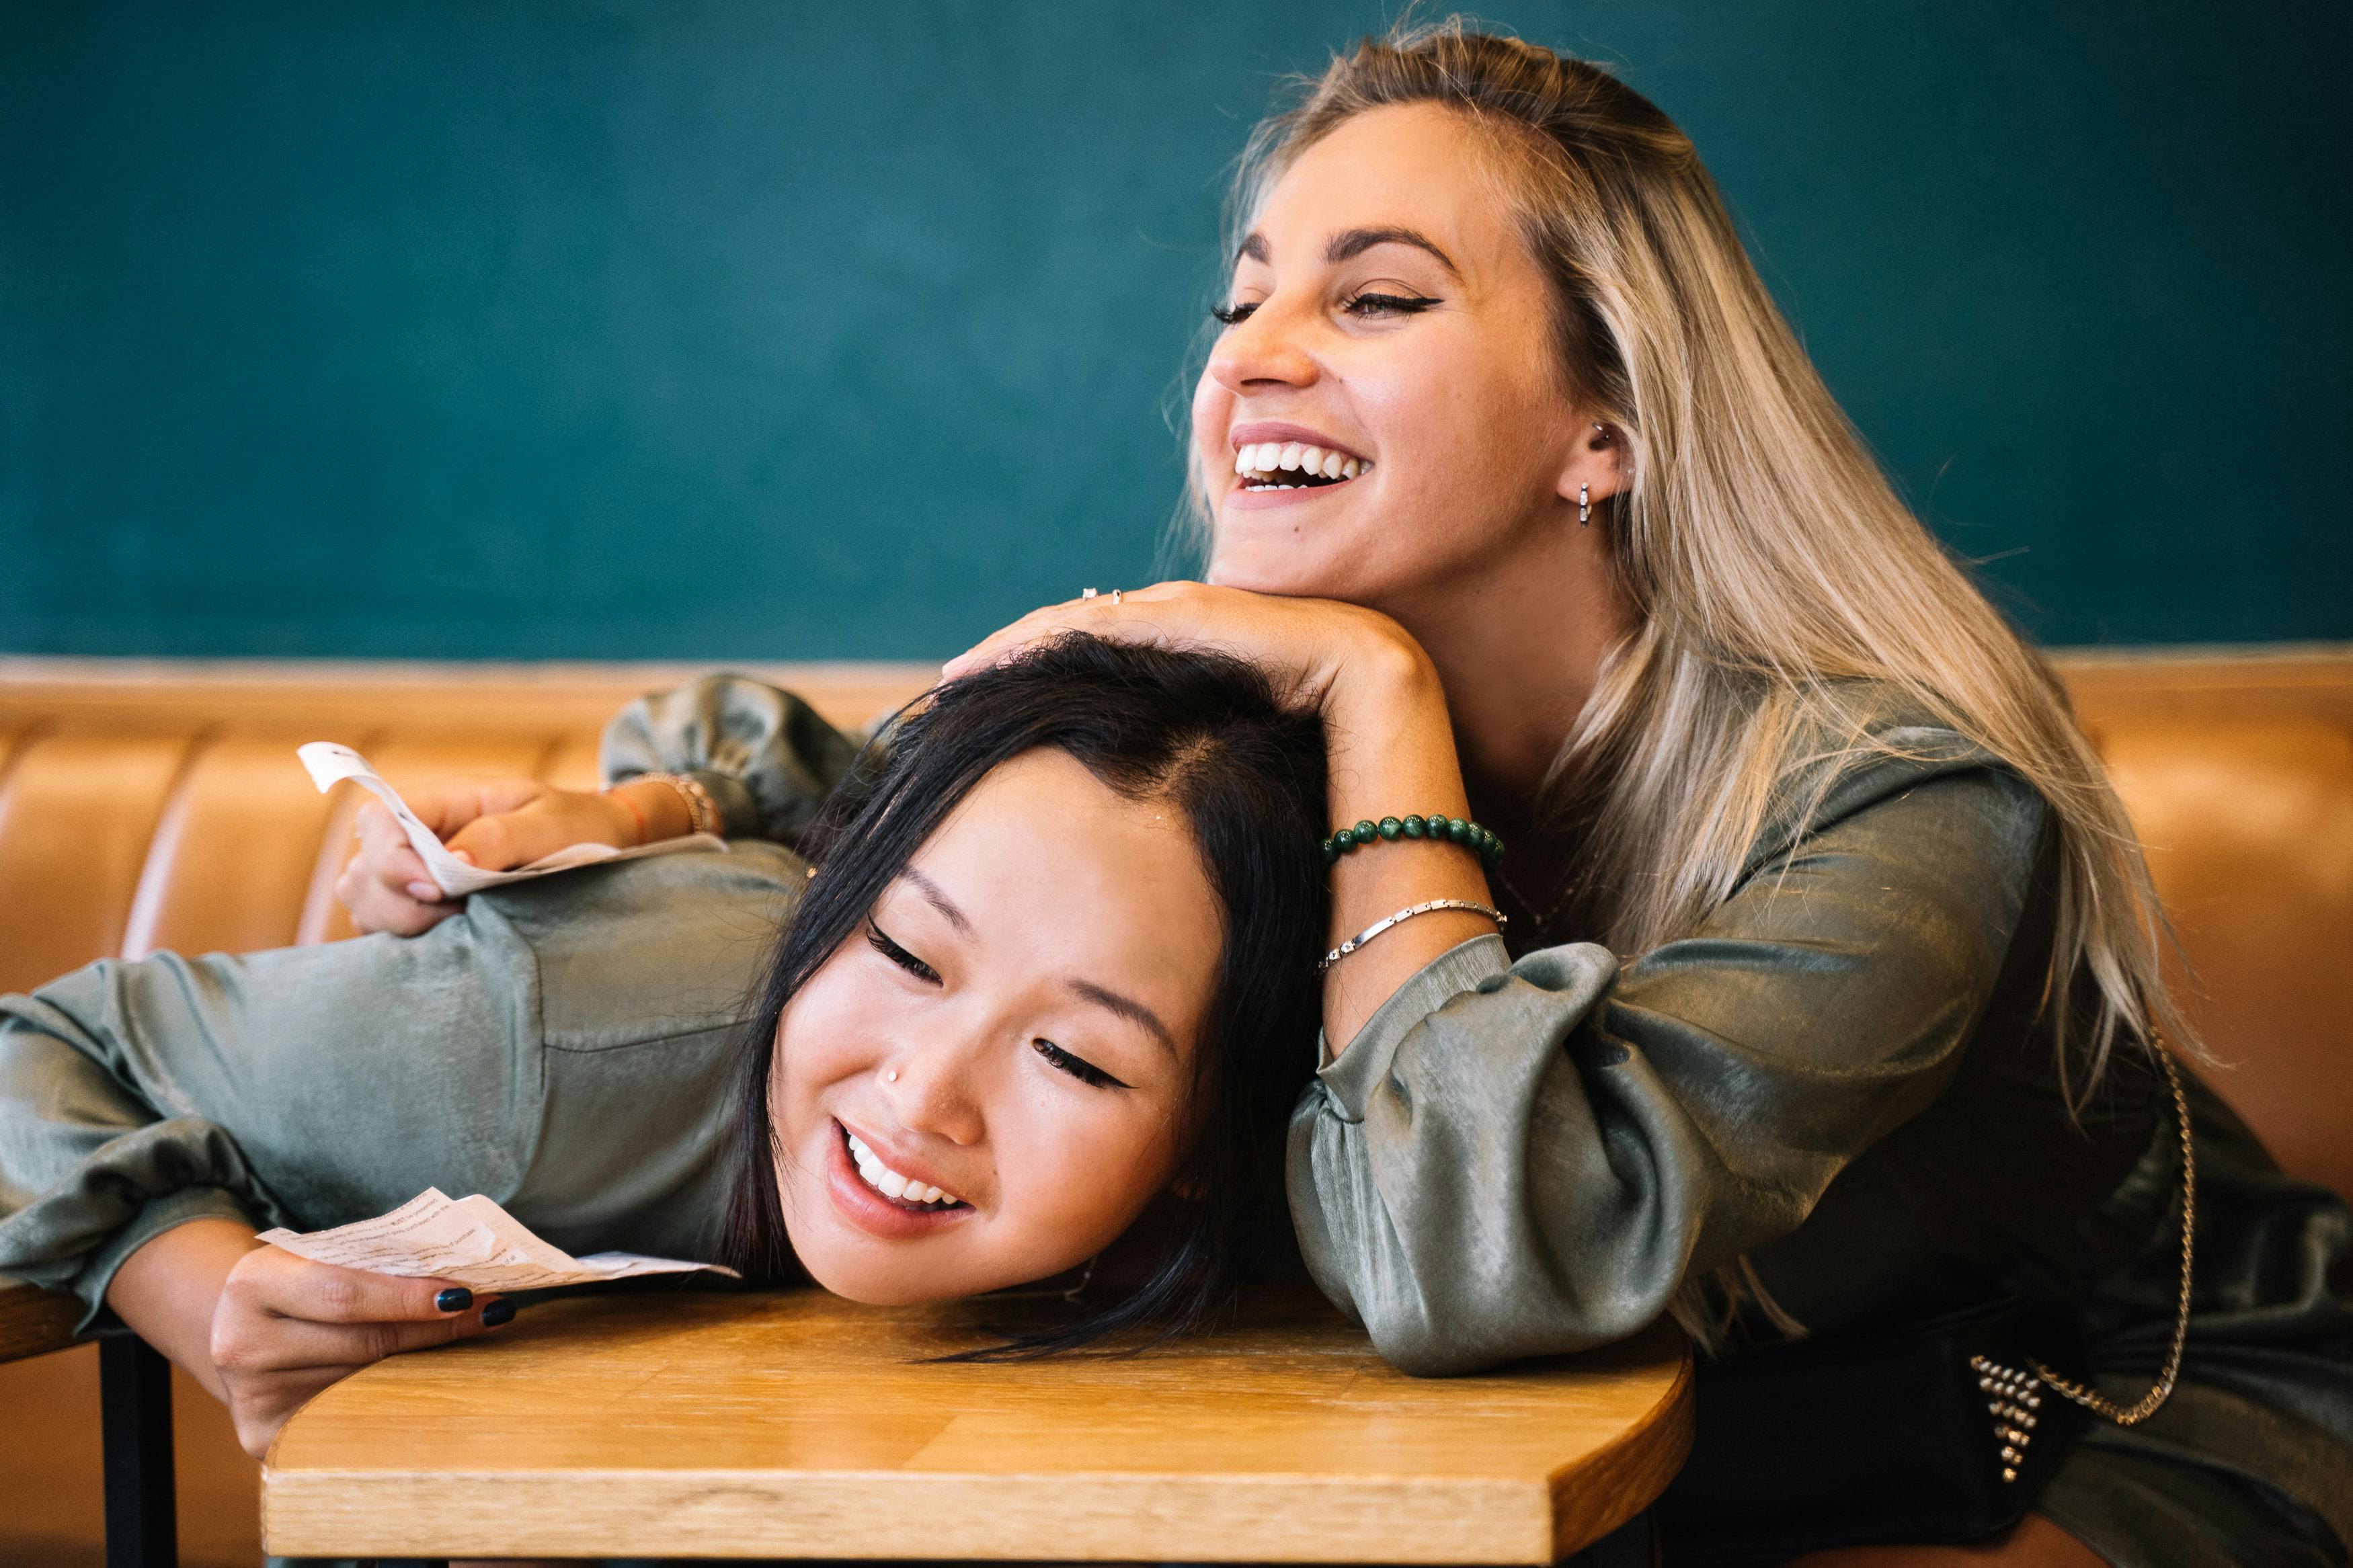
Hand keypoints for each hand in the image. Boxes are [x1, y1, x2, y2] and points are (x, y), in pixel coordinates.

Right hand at [208, 1245, 509, 1457]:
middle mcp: (242, 1343)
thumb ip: (374, 1266)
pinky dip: (391, 1402)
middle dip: (434, 1329)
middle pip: (362, 1343)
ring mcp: (251, 1396)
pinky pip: (343, 1420)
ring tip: (470, 1344)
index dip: (408, 1297)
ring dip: (421, 1366)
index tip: (465, 1295)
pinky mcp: (260, 1435)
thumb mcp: (319, 1258)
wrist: (234, 1324)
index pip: (345, 1294)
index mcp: (255, 1284)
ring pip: (361, 1383)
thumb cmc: (298, 1284)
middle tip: (489, 1314)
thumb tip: (463, 1281)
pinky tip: (428, 1389)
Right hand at [335, 779, 645, 935]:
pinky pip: (381, 924)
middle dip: (399, 904)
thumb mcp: (549, 822)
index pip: (378, 822)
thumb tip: (453, 864)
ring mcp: (409, 870)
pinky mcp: (417, 903)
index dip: (394, 862)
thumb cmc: (574, 824)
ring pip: (363, 901)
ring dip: (399, 923)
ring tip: (458, 923)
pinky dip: (404, 938)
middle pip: (362, 872)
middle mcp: (413, 834)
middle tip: (458, 913)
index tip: (440, 890)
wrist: (595, 840)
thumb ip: (501, 837)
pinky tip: (448, 937)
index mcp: (441, 800)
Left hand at [950, 582, 1492, 1056]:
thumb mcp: (1212, 862)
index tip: (971, 701)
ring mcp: (1346, 648)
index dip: (1063, 673)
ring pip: (1169, 621)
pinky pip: (1205, 627)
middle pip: (1155, 636)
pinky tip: (1035, 652)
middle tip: (956, 674)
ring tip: (978, 665)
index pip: (1158, 669)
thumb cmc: (1306, 944)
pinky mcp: (1351, 650)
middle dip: (1046, 648)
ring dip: (1061, 635)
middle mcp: (1325, 662)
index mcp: (1296, 707)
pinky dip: (1114, 632)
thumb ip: (1171, 823)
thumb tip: (1083, 836)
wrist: (1407, 956)